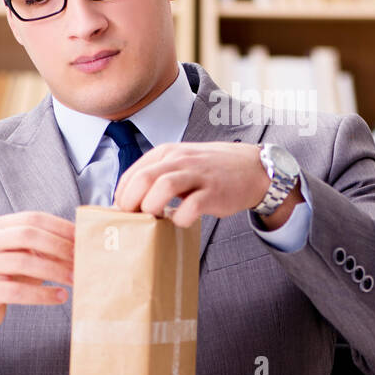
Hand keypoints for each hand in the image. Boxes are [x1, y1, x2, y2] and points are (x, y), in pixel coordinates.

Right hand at [0, 211, 73, 358]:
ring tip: (75, 279)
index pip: (33, 219)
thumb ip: (41, 245)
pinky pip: (18, 291)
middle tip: (81, 259)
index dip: (59, 226)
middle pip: (28, 235)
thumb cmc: (3, 275)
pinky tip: (61, 296)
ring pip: (24, 262)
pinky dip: (43, 294)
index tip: (82, 237)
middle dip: (58, 246)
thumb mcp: (18, 254)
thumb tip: (80, 244)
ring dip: (55, 270)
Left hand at [112, 141, 291, 228]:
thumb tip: (129, 202)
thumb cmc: (210, 171)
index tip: (123, 213)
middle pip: (143, 179)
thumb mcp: (181, 163)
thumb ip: (157, 176)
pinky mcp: (213, 192)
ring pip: (163, 187)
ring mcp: (198, 175)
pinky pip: (190, 207)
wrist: (252, 168)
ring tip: (153, 221)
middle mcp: (180, 160)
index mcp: (167, 153)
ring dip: (152, 208)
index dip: (122, 197)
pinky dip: (179, 219)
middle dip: (131, 203)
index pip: (133, 174)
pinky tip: (179, 222)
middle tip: (132, 220)